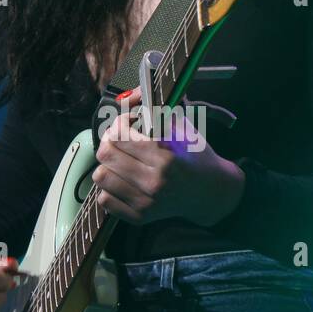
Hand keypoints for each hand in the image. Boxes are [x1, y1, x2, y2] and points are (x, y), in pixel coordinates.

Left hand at [92, 87, 246, 227]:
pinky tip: (121, 181)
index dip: (119, 123)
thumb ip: (159, 109)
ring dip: (107, 165)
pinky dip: (109, 188)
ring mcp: (146, 203)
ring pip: (101, 177)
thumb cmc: (196, 156)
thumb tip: (133, 93)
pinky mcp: (140, 218)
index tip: (127, 122)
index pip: (120, 135)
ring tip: (119, 161)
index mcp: (165, 158)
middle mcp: (154, 182)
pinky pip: (105, 200)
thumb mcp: (183, 128)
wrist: (211, 192)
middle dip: (109, 141)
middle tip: (118, 139)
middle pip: (105, 155)